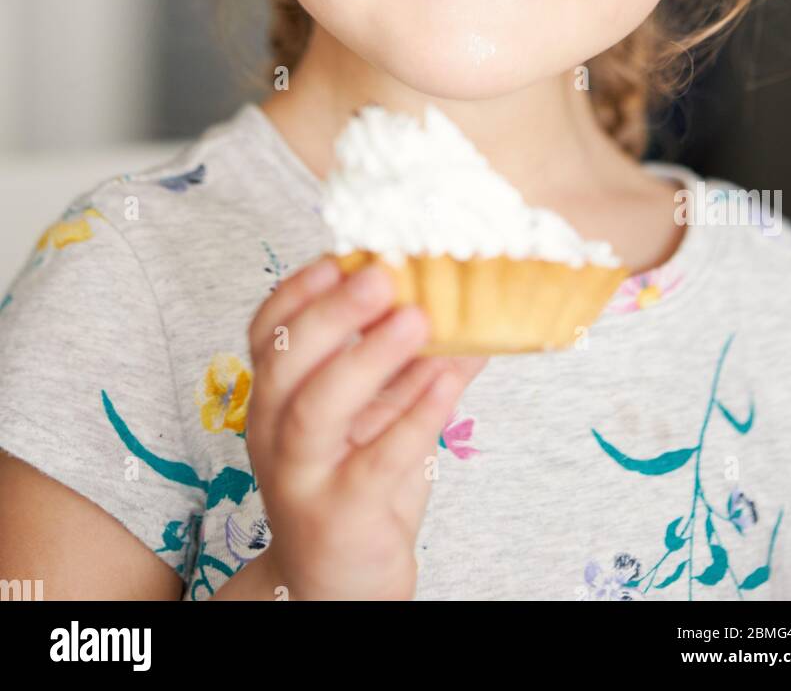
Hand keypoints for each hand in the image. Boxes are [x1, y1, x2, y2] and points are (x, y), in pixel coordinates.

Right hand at [244, 255, 487, 600]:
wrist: (341, 583)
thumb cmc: (358, 484)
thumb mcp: (379, 414)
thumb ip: (415, 363)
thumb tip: (475, 306)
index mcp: (277, 396)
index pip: (268, 332)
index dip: (298, 290)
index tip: (340, 255)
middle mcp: (275, 433)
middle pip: (284, 363)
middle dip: (331, 312)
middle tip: (381, 275)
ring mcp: (302, 476)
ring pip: (316, 411)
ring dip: (365, 358)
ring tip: (416, 319)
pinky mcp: (339, 515)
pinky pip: (373, 463)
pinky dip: (413, 417)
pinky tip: (447, 380)